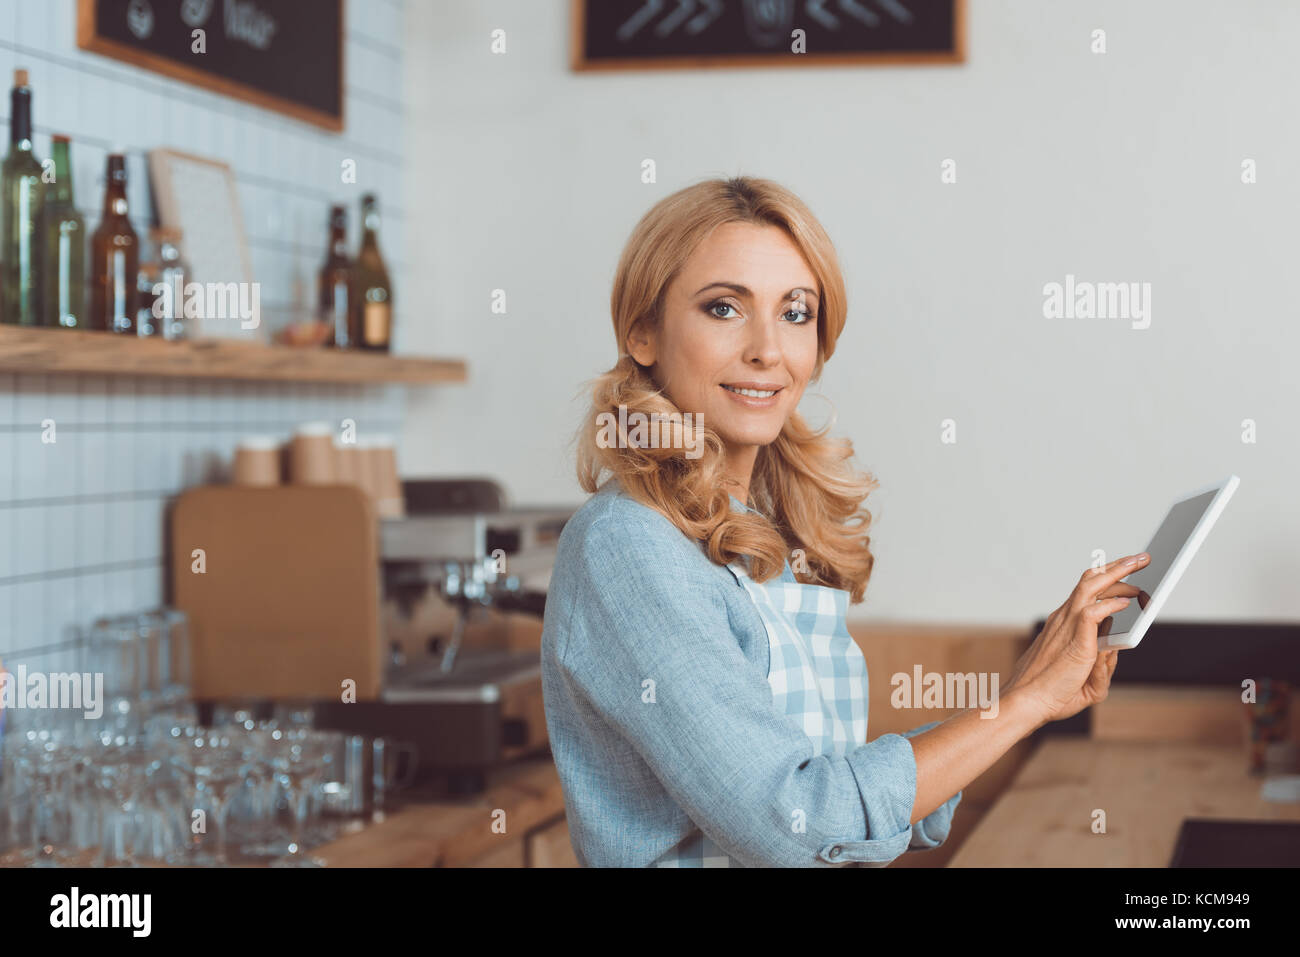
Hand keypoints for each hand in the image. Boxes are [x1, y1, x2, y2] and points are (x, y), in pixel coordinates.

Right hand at [1005, 553, 1149, 727]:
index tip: (1126, 573)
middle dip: (1118, 566)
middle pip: (1091, 580)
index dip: (1107, 579)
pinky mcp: (1075, 639)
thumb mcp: (1086, 677)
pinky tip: (1126, 603)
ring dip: (1118, 573)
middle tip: (1140, 559)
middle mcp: (1064, 618)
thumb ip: (1102, 663)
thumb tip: (1115, 648)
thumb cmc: (1050, 692)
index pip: (1086, 592)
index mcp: (1063, 624)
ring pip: (1092, 587)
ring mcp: (1067, 626)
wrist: (1028, 702)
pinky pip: (1093, 611)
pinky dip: (1111, 604)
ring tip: (1139, 565)